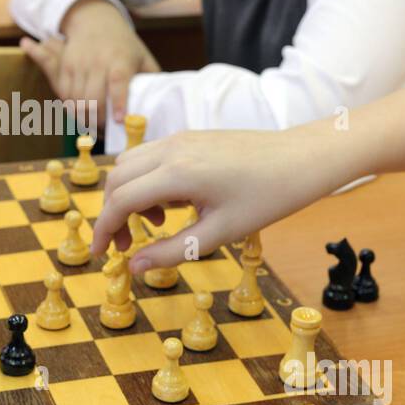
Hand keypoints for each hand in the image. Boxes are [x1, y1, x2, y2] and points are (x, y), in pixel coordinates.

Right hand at [19, 0, 160, 127]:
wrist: (94, 19)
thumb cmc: (123, 45)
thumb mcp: (142, 57)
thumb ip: (151, 79)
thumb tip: (161, 105)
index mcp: (121, 59)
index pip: (118, 81)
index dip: (118, 102)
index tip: (119, 120)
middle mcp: (98, 60)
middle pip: (94, 97)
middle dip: (98, 120)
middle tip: (105, 132)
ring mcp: (79, 63)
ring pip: (77, 99)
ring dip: (84, 117)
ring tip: (93, 126)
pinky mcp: (66, 66)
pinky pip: (65, 94)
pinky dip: (72, 108)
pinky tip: (81, 113)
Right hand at [90, 126, 353, 273]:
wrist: (302, 159)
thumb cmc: (268, 197)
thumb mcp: (219, 234)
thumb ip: (173, 251)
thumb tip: (135, 267)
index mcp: (177, 173)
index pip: (120, 200)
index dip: (104, 229)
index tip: (102, 254)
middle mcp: (171, 149)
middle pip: (116, 179)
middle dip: (112, 213)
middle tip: (127, 245)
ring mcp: (179, 139)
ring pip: (129, 164)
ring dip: (128, 195)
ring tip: (156, 224)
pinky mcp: (189, 137)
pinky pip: (150, 157)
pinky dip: (146, 181)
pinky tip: (173, 203)